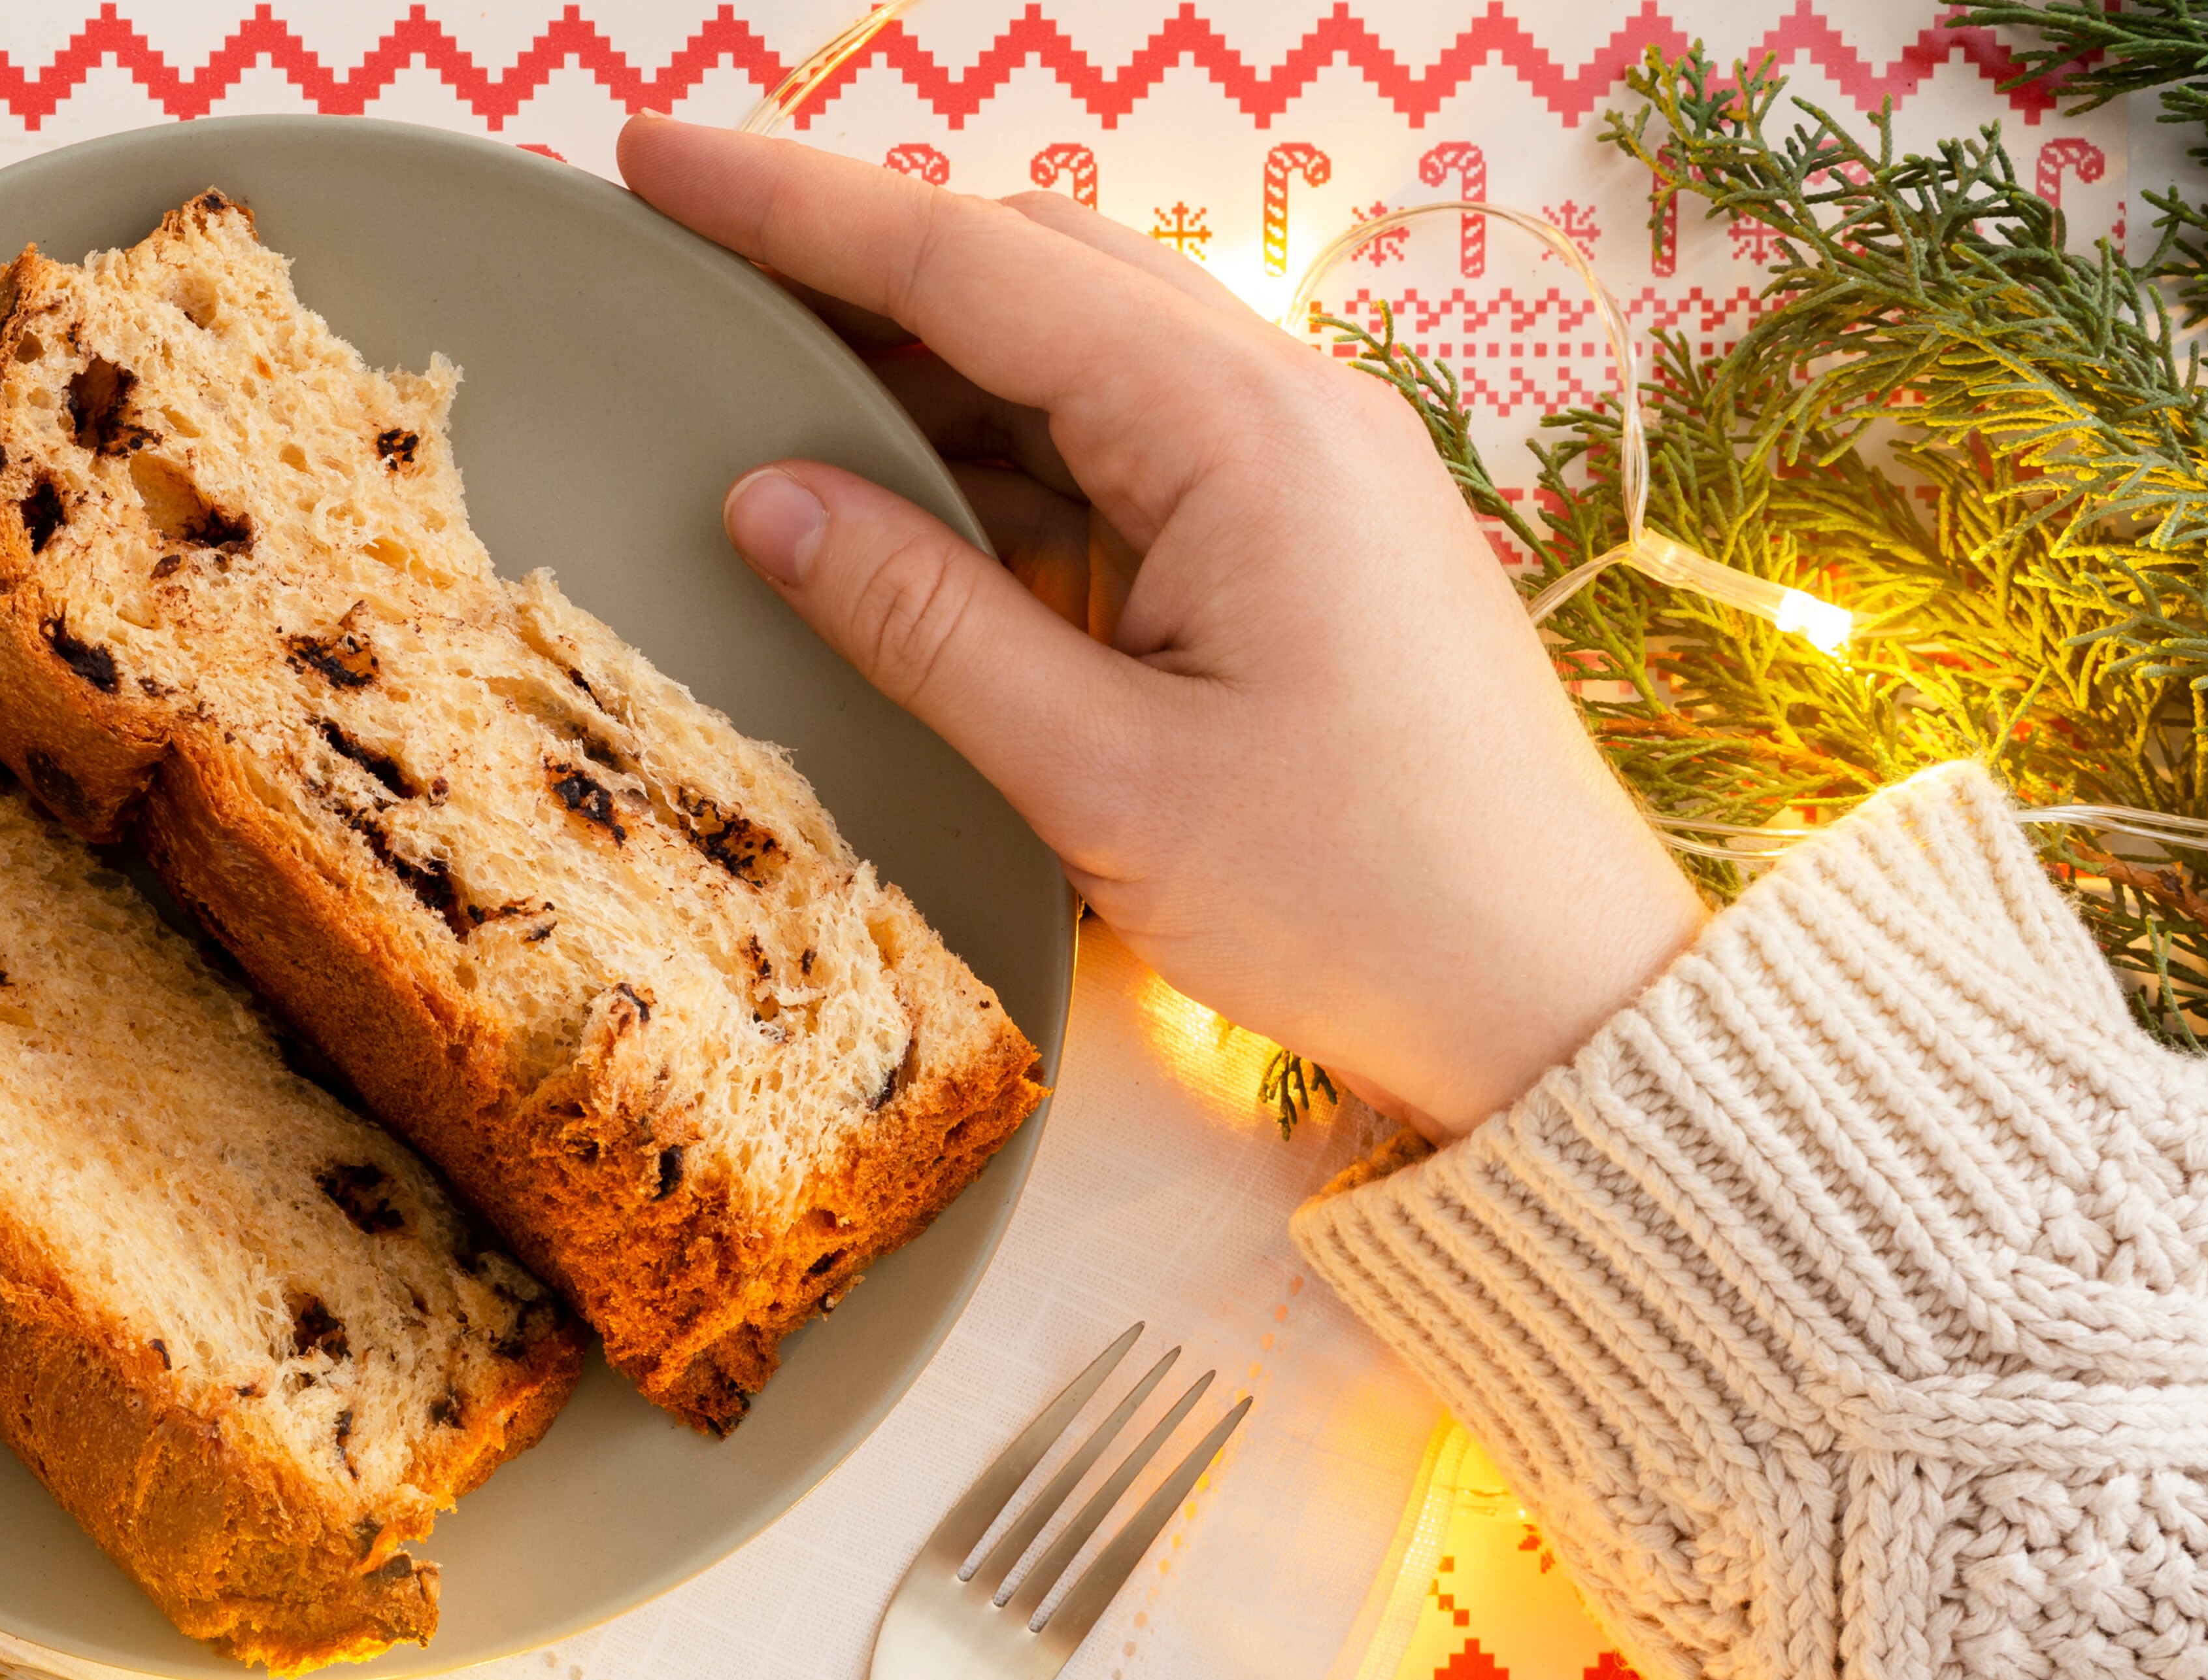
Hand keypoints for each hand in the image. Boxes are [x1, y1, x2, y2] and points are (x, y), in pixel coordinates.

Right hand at [619, 119, 1705, 1139]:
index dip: (796, 205)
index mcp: (1243, 429)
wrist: (1554, 993)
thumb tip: (767, 500)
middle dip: (850, 255)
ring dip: (925, 359)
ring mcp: (1309, 461)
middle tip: (689, 260)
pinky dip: (1006, 451)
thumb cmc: (1359, 898)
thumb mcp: (1102, 778)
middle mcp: (1290, 402)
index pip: (972, 263)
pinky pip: (1129, 441)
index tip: (653, 158)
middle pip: (1030, 267)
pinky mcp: (1309, 531)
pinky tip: (907, 500)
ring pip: (1079, 348)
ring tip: (769, 385)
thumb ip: (924, 621)